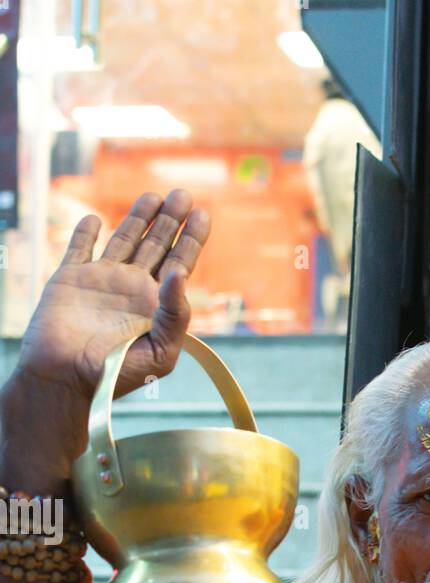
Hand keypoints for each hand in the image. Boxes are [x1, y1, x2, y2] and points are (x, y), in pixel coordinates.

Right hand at [3, 188, 210, 470]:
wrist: (66, 380)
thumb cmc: (116, 375)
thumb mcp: (160, 351)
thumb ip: (176, 313)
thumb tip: (182, 273)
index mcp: (155, 306)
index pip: (180, 264)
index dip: (191, 239)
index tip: (203, 214)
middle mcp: (131, 289)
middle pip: (156, 246)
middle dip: (170, 221)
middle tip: (183, 194)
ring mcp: (101, 282)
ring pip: (124, 240)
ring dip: (138, 218)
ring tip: (154, 196)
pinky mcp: (70, 278)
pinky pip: (79, 249)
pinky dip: (86, 232)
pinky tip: (94, 219)